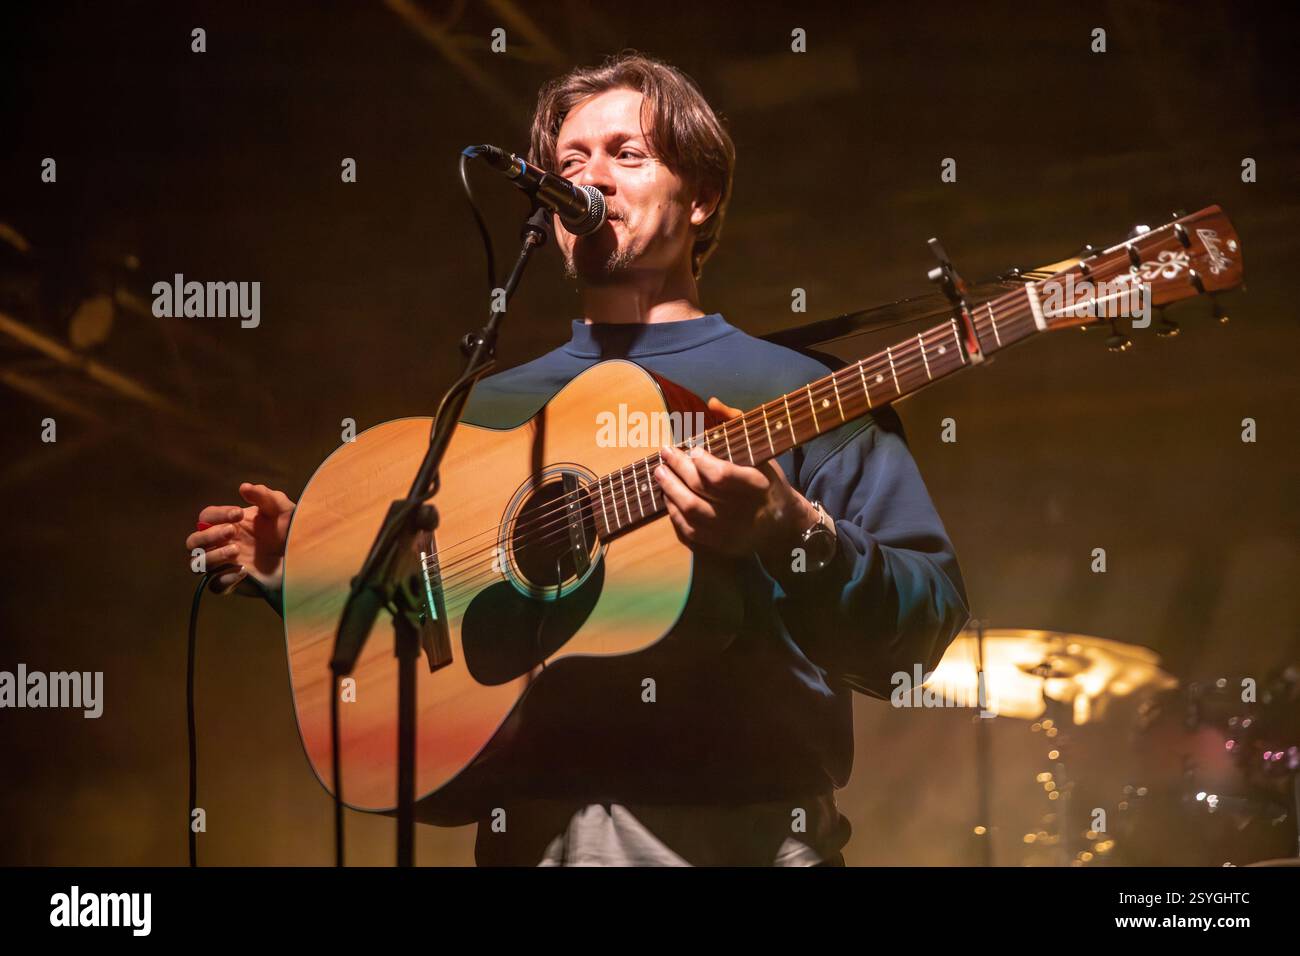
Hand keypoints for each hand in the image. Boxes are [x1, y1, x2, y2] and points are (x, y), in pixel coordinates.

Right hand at [185, 482, 295, 595]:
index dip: (217, 515)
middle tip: (232, 530)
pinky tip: (243, 572)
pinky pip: (215, 586)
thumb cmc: (288, 529)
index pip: (205, 517)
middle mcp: (221, 544)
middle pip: (193, 542)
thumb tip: (243, 487)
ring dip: (213, 556)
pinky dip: (224, 578)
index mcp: (227, 524)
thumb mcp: (280, 509)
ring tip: (236, 550)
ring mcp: (225, 564)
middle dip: (209, 535)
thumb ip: (263, 495)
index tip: (238, 514)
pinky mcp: (233, 583)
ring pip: (197, 564)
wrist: (302, 555)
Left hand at [653, 397, 818, 568]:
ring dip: (670, 489)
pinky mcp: (720, 546)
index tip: (692, 449)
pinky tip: (667, 496)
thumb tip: (712, 403)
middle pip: (701, 490)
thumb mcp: (762, 450)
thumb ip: (737, 424)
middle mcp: (745, 512)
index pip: (722, 475)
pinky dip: (674, 512)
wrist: (781, 526)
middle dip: (678, 468)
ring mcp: (731, 532)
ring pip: (691, 511)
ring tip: (660, 472)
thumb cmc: (767, 481)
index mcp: (758, 486)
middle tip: (666, 454)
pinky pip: (689, 531)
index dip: (701, 461)